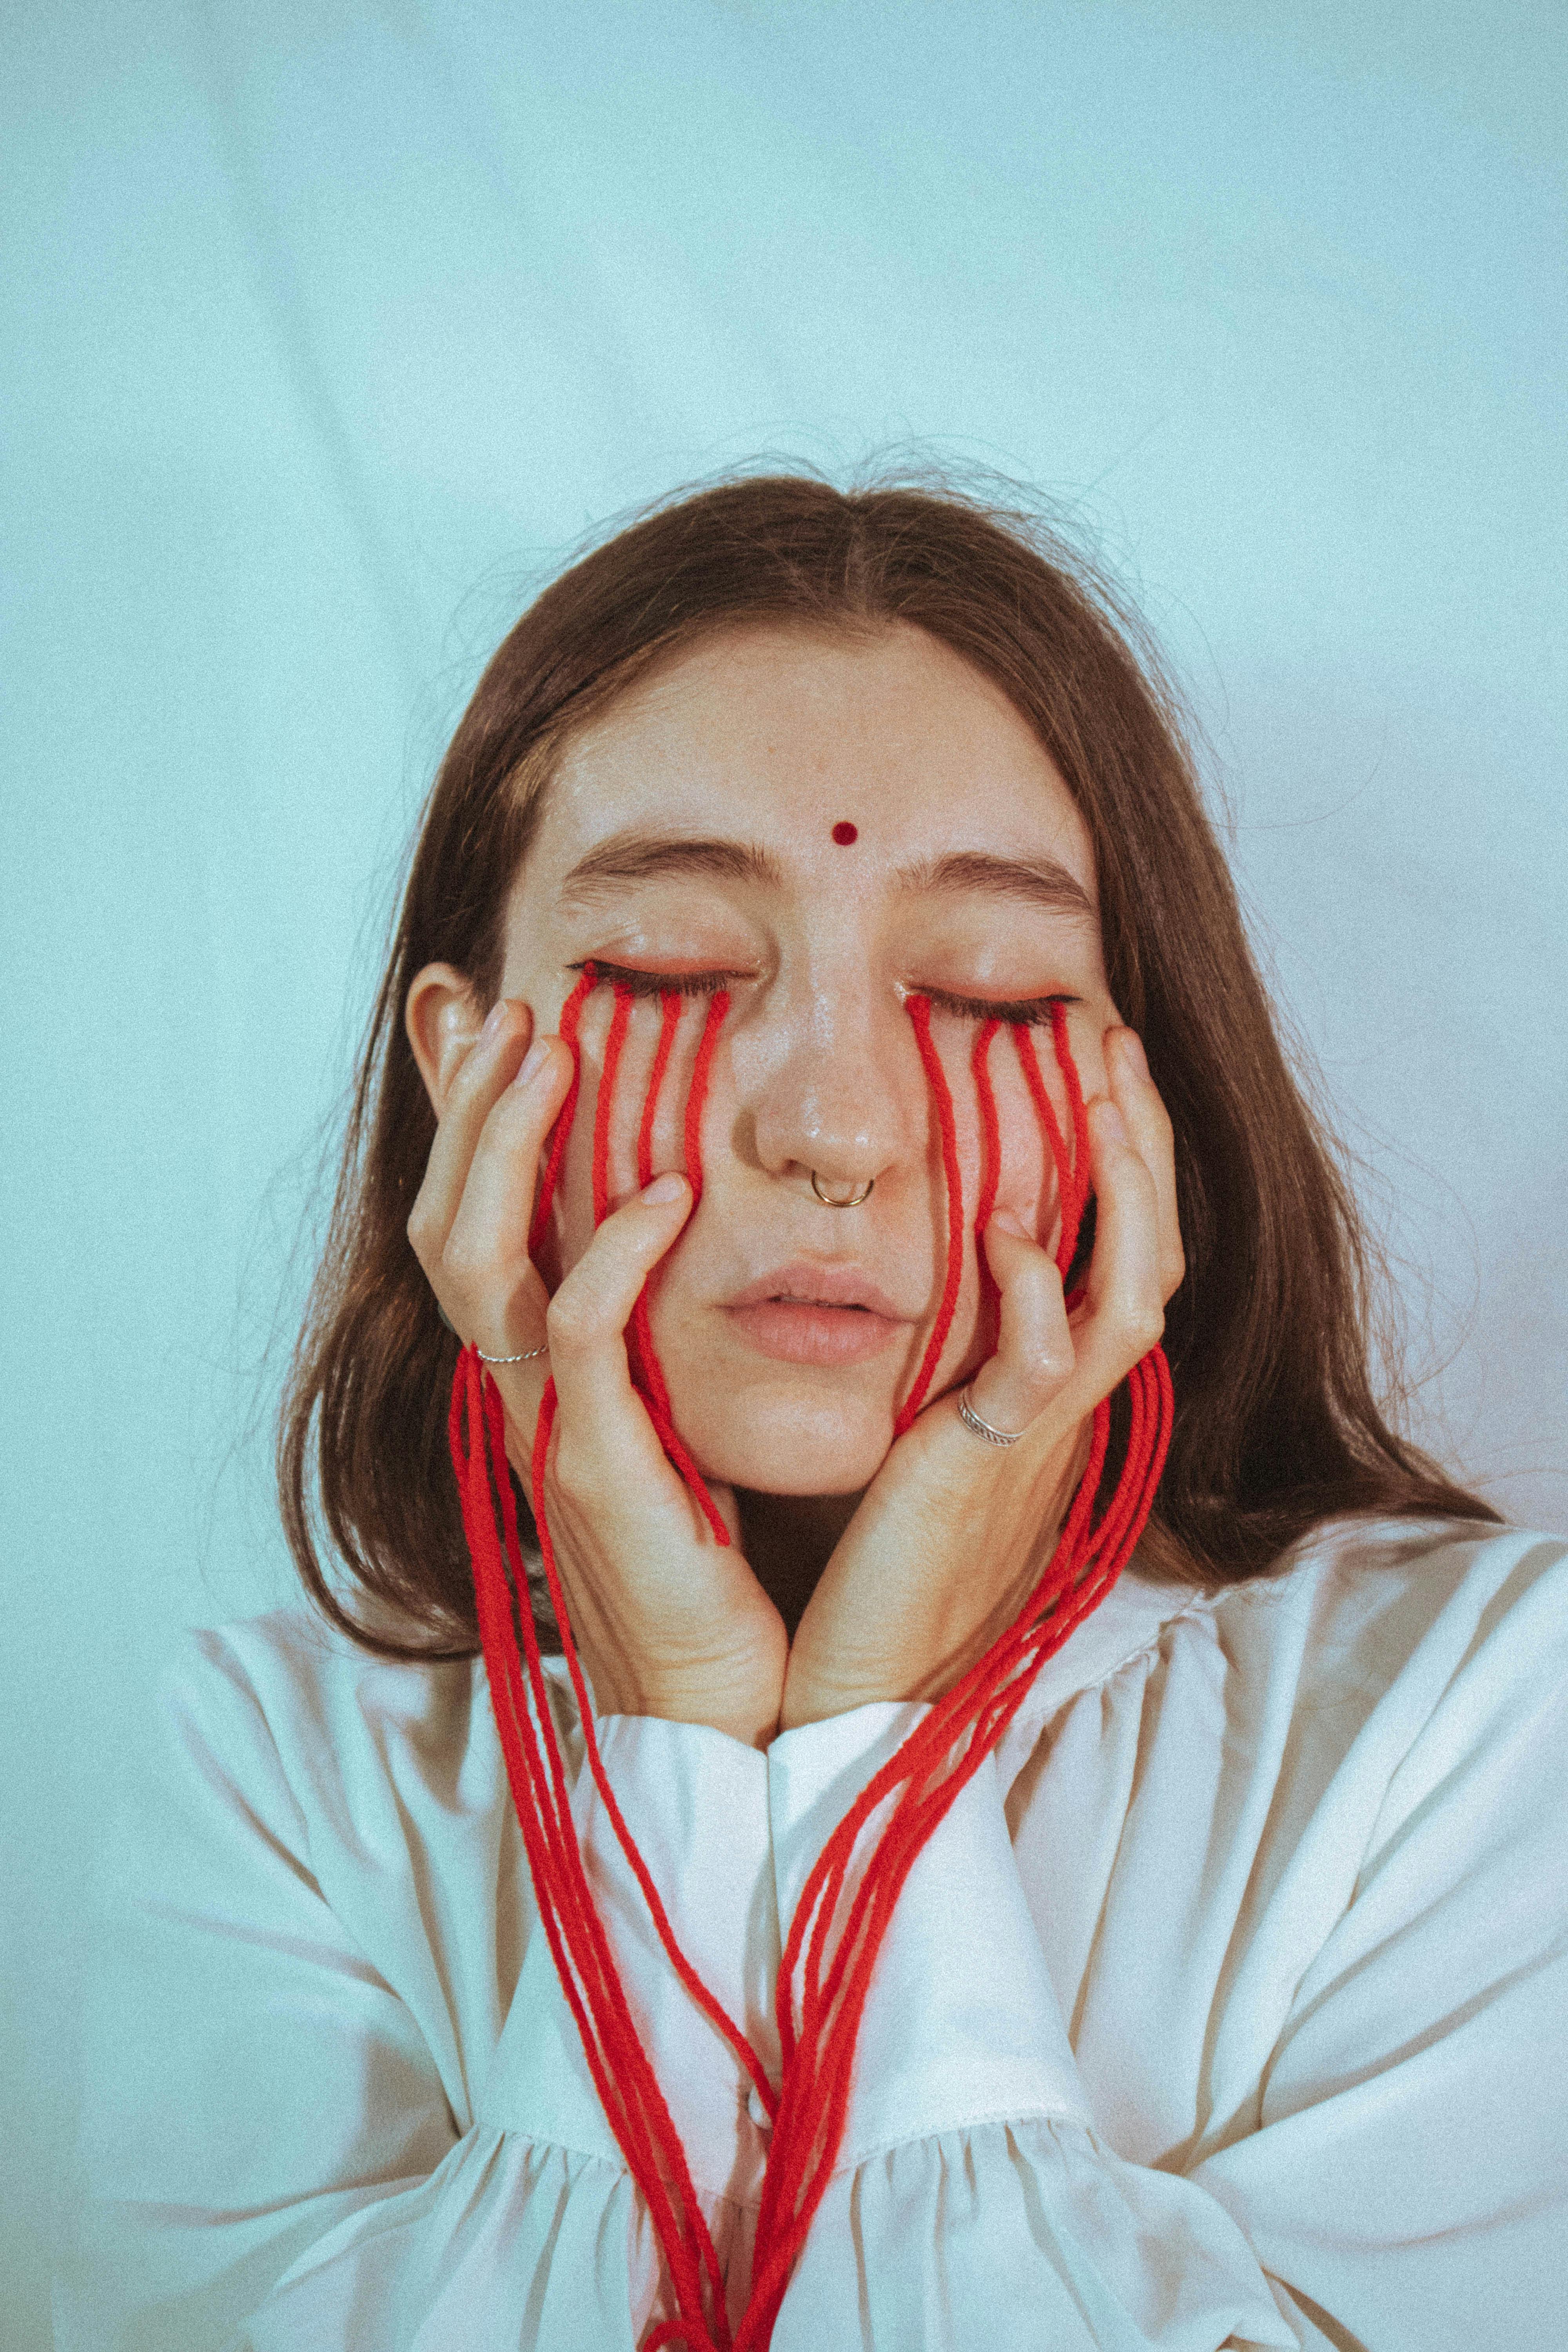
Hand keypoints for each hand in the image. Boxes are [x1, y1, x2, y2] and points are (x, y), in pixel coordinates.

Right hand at [407, 999, 788, 1749]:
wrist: (721, 1700)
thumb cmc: (721, 1560)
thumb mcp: (683, 1417)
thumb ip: (671, 1336)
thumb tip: (692, 1242)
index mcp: (540, 1374)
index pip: (470, 1222)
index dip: (462, 1122)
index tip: (481, 1020)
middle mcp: (519, 1391)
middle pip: (447, 1223)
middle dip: (470, 1109)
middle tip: (510, 1013)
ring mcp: (544, 1426)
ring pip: (476, 1260)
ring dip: (503, 1146)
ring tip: (549, 1052)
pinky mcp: (594, 1465)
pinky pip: (578, 1336)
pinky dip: (611, 1254)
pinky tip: (663, 1192)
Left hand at [779, 1027, 1183, 1730]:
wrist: (856, 1695)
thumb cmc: (868, 1577)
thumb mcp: (910, 1447)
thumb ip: (933, 1371)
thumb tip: (923, 1283)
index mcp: (1039, 1406)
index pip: (1106, 1265)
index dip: (1117, 1171)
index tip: (1091, 1079)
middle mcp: (1060, 1416)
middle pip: (1147, 1260)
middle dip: (1141, 1149)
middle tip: (1116, 1048)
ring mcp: (1038, 1445)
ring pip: (1130, 1299)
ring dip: (1126, 1192)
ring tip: (1104, 1094)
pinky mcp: (987, 1473)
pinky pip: (1042, 1371)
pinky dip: (1038, 1298)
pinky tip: (1012, 1235)